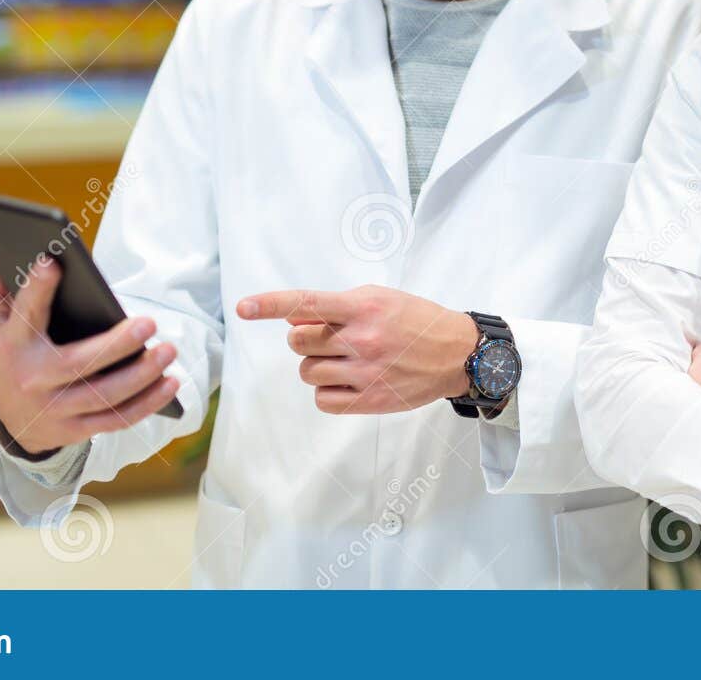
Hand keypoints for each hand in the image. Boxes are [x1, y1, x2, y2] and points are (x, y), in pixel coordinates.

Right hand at [0, 257, 179, 456]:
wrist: (15, 420)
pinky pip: (116, 419)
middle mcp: (33, 379)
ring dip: (141, 376)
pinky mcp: (76, 429)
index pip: (25, 315)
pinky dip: (146, 403)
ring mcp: (55, 408)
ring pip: (103, 396)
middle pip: (78, 364)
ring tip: (169, 351)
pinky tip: (170, 383)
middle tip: (150, 323)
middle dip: (116, 345)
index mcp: (14, 345)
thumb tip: (0, 262)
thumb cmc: (17, 356)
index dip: (36, 290)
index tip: (52, 263)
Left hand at [237, 286, 477, 413]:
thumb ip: (337, 306)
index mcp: (363, 307)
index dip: (270, 304)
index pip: (307, 303)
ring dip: (317, 365)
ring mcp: (366, 372)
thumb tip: (294, 319)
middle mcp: (362, 339)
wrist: (457, 353)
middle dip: (305, 339)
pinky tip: (348, 381)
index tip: (243, 307)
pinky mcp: (371, 400)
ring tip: (345, 360)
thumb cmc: (415, 320)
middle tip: (329, 338)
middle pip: (298, 342)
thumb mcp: (379, 298)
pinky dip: (327, 391)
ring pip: (307, 372)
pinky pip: (323, 400)